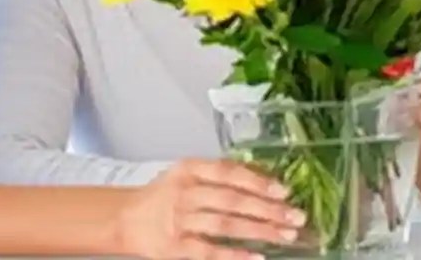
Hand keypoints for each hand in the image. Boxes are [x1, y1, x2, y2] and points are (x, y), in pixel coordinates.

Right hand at [117, 159, 305, 258]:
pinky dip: (235, 254)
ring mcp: (180, 220)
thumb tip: (265, 177)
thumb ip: (220, 175)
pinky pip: (210, 251)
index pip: (228, 172)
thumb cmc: (163, 196)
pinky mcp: (176, 246)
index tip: (283, 191)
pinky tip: (257, 257)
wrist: (124, 219)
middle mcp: (184, 192)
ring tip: (286, 236)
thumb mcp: (186, 175)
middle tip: (295, 217)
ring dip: (259, 230)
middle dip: (268, 209)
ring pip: (226, 225)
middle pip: (232, 199)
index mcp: (189, 170)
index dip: (257, 181)